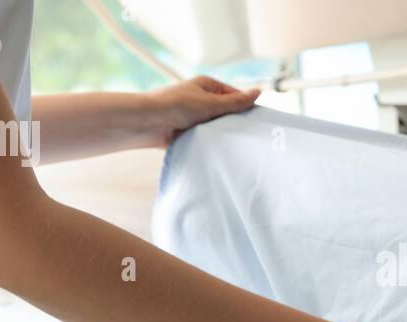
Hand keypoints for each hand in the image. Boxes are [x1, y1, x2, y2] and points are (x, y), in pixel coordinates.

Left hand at [144, 76, 261, 146]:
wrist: (146, 122)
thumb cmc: (177, 106)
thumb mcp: (211, 103)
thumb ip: (236, 102)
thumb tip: (259, 92)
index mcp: (207, 85)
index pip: (233, 95)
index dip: (245, 107)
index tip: (257, 121)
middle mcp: (199, 98)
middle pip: (225, 111)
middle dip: (233, 122)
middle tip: (248, 136)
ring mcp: (192, 115)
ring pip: (214, 125)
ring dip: (219, 133)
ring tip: (234, 145)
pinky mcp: (185, 131)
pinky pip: (202, 136)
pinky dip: (208, 142)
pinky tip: (218, 150)